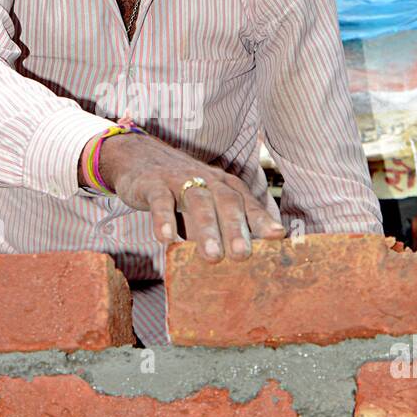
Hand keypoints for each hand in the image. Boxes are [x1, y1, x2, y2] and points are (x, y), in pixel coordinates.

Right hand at [91, 131, 286, 261]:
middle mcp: (208, 180)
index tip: (277, 237)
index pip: (247, 203)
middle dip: (236, 229)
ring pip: (198, 203)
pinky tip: (167, 239)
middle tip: (242, 255)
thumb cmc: (182, 188)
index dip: (262, 219)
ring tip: (212, 257)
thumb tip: (243, 260)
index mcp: (225, 186)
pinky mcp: (153, 184)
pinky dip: (164, 219)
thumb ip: (222, 225)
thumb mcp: (207, 202)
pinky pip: (161, 201)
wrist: (139, 156)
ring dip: (206, 230)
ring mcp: (180, 180)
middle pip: (226, 202)